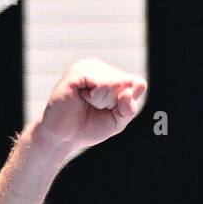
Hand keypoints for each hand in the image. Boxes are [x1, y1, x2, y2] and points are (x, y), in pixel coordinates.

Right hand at [31, 57, 147, 153]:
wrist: (64, 137)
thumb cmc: (89, 127)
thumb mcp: (118, 121)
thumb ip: (129, 108)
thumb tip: (128, 92)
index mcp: (115, 76)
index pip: (138, 84)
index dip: (127, 103)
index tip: (109, 110)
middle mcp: (102, 68)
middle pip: (128, 83)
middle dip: (114, 103)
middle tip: (94, 107)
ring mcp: (89, 66)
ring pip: (115, 82)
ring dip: (103, 100)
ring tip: (87, 102)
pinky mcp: (78, 70)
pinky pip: (101, 83)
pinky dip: (95, 97)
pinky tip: (81, 97)